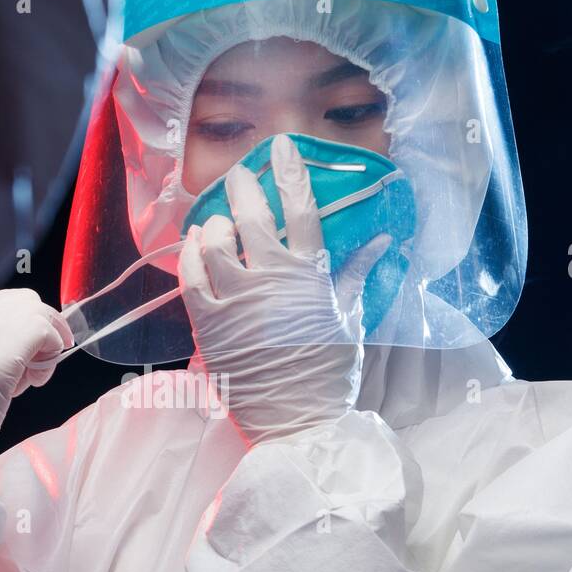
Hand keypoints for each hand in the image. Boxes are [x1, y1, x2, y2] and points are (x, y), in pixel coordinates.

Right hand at [0, 289, 71, 500]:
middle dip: (38, 333)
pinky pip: (47, 333)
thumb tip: (32, 332)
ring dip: (45, 348)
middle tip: (30, 369)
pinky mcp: (4, 352)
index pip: (4, 300)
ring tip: (27, 380)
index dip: (23, 324)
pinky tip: (31, 383)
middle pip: (26, 302)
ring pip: (40, 316)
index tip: (27, 352)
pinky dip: (49, 358)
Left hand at [179, 133, 389, 445]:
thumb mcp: (349, 322)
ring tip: (215, 221)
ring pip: (216, 241)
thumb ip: (355, 276)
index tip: (279, 148)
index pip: (301, 210)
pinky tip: (194, 245)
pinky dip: (190, 255)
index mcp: (311, 277)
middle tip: (238, 174)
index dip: (289, 173)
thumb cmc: (328, 374)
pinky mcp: (209, 325)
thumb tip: (381, 242)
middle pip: (253, 216)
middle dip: (243, 186)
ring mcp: (237, 302)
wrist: (298, 424)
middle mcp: (272, 281)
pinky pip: (191, 278)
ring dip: (214, 223)